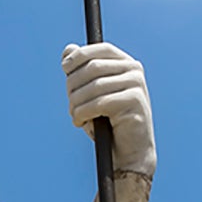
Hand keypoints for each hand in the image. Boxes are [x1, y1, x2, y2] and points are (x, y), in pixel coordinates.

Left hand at [62, 43, 154, 178]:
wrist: (129, 152)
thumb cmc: (108, 123)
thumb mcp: (91, 94)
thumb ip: (81, 72)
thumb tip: (68, 48)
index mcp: (126, 64)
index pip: (100, 49)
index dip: (79, 55)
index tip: (64, 67)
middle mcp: (134, 70)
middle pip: (92, 68)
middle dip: (74, 87)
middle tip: (71, 105)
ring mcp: (136, 85)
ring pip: (93, 87)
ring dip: (76, 104)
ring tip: (75, 116)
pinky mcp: (134, 101)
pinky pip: (99, 103)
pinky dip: (83, 113)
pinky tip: (81, 123)